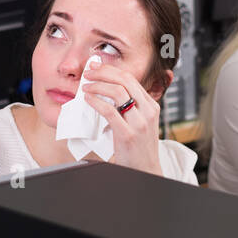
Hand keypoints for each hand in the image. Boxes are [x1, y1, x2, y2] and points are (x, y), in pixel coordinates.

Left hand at [80, 61, 163, 176]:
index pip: (130, 79)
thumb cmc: (138, 147)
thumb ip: (129, 107)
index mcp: (151, 106)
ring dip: (97, 86)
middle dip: (103, 73)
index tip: (97, 68)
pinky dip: (96, 102)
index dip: (111, 70)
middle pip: (124, 80)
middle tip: (88, 73)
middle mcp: (148, 111)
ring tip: (86, 87)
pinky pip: (110, 111)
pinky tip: (88, 99)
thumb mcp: (139, 122)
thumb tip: (106, 89)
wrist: (145, 170)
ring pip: (117, 92)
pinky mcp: (128, 134)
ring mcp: (139, 123)